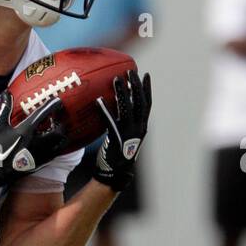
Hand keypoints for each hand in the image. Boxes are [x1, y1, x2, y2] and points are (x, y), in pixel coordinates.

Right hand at [0, 91, 68, 191]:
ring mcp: (39, 155)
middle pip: (58, 131)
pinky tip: (53, 144)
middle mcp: (35, 143)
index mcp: (25, 130)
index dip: (53, 105)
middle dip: (61, 123)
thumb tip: (6, 93)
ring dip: (61, 136)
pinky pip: (54, 155)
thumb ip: (5, 108)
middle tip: (58, 119)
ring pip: (60, 145)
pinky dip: (57, 147)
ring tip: (57, 131)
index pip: (43, 114)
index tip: (58, 101)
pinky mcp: (38, 165)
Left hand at [93, 70, 151, 191]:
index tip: (145, 75)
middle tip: (130, 71)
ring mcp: (128, 133)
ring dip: (122, 92)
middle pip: (139, 102)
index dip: (147, 89)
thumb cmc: (117, 154)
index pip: (147, 104)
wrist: (115, 173)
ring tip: (116, 79)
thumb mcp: (125, 136)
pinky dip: (105, 110)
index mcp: (142, 127)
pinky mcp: (117, 138)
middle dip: (135, 85)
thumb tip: (116, 106)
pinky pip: (111, 121)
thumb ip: (124, 122)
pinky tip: (98, 100)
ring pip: (127, 108)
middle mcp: (138, 128)